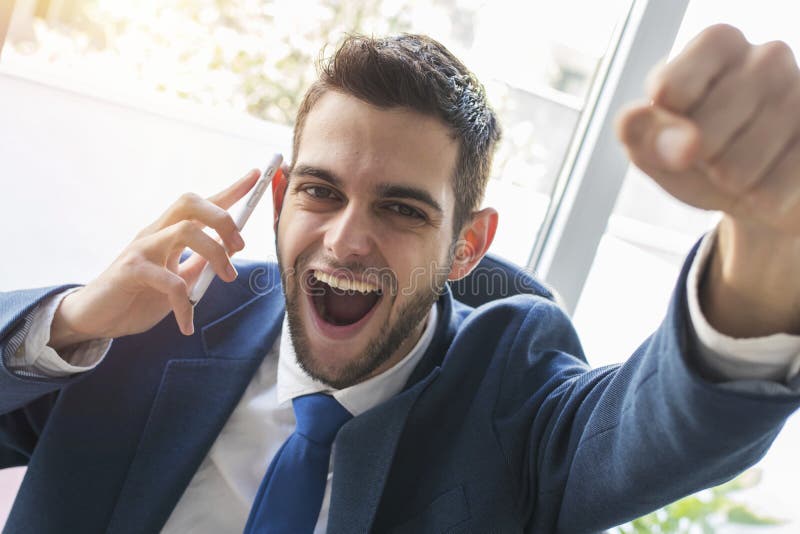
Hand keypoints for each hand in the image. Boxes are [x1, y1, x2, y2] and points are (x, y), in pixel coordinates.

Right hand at [50, 170, 259, 347]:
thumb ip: (200, 264)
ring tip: (228, 278)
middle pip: (190, 202)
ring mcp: (140, 249)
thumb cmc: (138, 296)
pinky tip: (187, 324)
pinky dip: (185, 304)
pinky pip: (169, 280)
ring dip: (215, 254)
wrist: (95, 319)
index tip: (256, 175)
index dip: (230, 190)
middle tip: (240, 246)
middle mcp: (154, 233)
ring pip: (184, 230)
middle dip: (222, 219)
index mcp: (168, 233)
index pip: (202, 204)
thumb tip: (231, 251)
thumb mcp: (179, 280)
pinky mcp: (129, 271)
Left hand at [616, 24, 799, 336]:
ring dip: (738, 181)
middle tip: (711, 163)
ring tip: (743, 177)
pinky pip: (792, 186)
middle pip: (721, 116)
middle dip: (704, 154)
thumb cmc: (701, 161)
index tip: (674, 133)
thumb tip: (647, 121)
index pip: (696, 60)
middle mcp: (775, 60)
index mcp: (723, 48)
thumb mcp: (658, 150)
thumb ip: (642, 132)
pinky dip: (773, 201)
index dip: (680, 101)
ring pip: (757, 154)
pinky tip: (774, 192)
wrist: (762, 196)